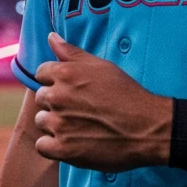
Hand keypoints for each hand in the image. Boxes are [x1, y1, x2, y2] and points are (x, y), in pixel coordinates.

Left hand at [33, 32, 172, 171]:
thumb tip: (51, 37)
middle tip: (78, 107)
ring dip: (54, 123)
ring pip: (41, 121)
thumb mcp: (101, 66)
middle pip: (41, 98)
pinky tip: (70, 142)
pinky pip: (42, 146)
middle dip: (55, 101)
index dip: (55, 80)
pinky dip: (53, 145)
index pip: (41, 73)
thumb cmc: (126, 93)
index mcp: (66, 74)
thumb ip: (71, 52)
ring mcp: (59, 124)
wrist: (145, 127)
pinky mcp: (63, 149)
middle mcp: (58, 97)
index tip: (71, 88)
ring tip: (77, 125)